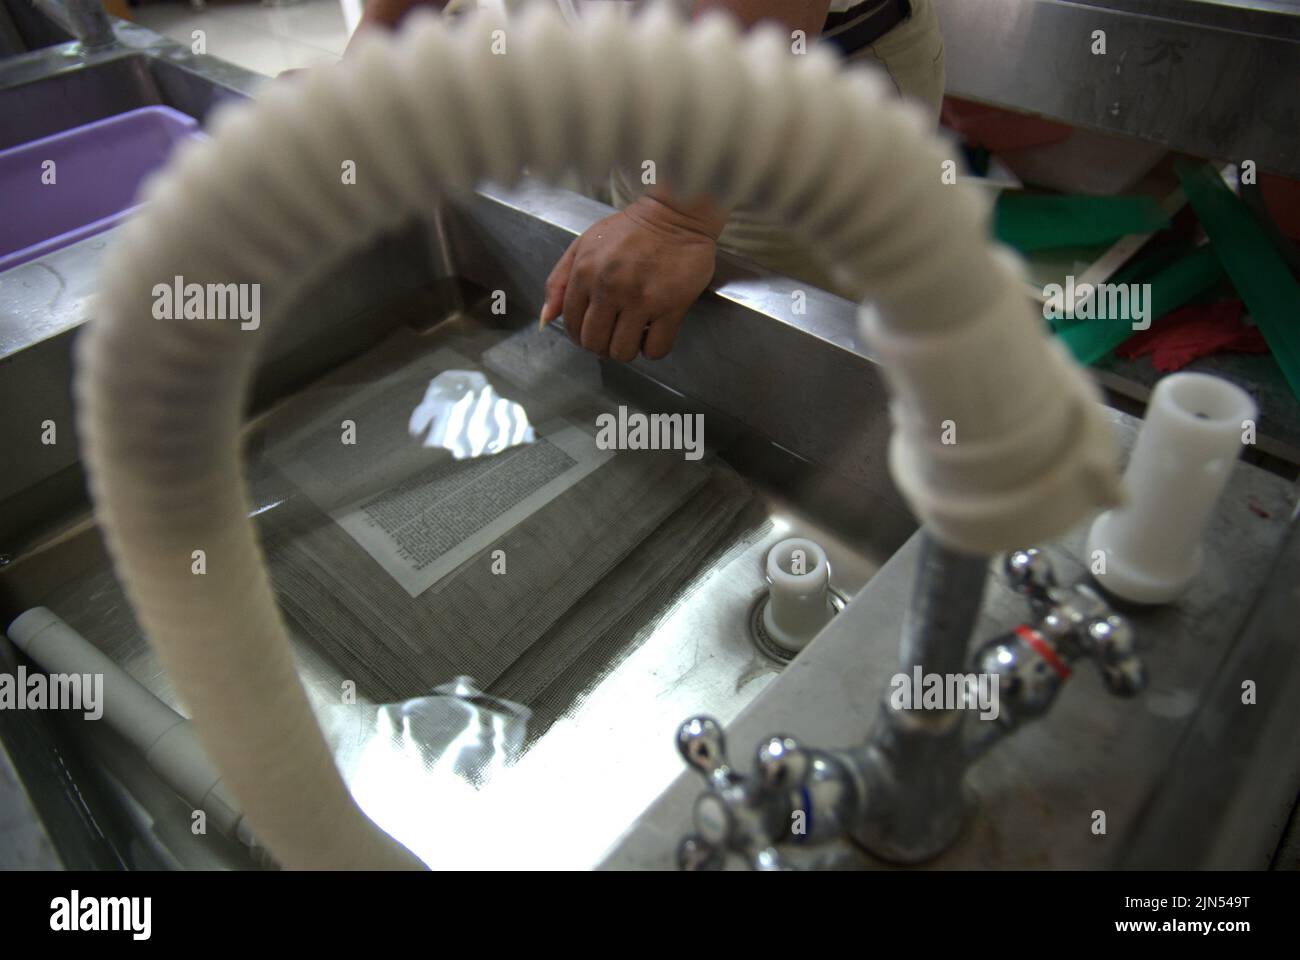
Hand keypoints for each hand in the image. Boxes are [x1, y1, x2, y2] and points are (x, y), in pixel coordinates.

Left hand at [540, 195, 720, 360]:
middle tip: (612, 335)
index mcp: (585, 272)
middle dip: (601, 345)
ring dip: (626, 350)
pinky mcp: (671, 306)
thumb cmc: (630, 231)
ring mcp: (641, 299)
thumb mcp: (584, 245)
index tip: (592, 332)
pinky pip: (655, 349)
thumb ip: (559, 281)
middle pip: (595, 343)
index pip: (572, 324)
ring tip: (632, 334)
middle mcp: (610, 288)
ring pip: (622, 351)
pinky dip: (652, 349)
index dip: (580, 335)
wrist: (676, 215)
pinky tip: (652, 333)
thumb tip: (546, 319)